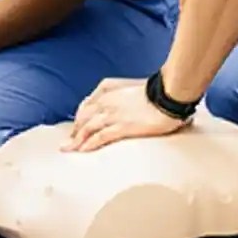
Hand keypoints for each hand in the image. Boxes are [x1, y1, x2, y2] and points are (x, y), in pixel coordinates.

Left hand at [62, 79, 187, 152]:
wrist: (169, 94)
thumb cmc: (158, 91)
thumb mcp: (135, 85)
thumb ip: (124, 92)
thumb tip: (125, 104)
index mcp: (109, 88)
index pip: (87, 103)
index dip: (80, 116)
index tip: (77, 126)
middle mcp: (106, 101)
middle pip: (83, 117)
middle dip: (74, 130)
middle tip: (69, 141)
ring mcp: (112, 114)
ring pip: (87, 128)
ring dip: (76, 140)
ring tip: (69, 150)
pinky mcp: (121, 127)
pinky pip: (99, 138)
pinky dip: (89, 145)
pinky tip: (83, 151)